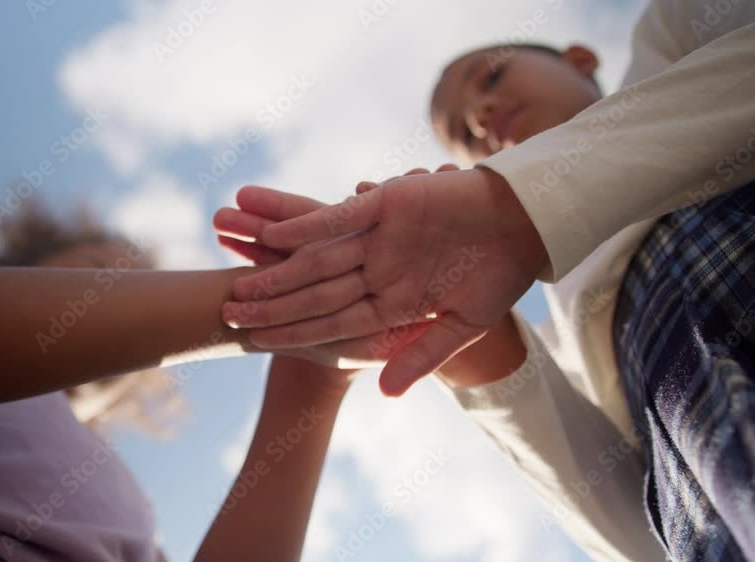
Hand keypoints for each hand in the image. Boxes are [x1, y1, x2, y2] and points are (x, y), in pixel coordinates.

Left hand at [222, 167, 547, 395]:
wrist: (528, 225)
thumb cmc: (501, 277)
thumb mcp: (462, 326)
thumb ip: (422, 356)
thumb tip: (386, 393)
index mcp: (390, 303)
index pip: (329, 320)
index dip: (291, 330)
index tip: (253, 341)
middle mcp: (376, 271)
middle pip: (312, 288)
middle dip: (270, 300)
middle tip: (226, 309)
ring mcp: (377, 237)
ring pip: (315, 254)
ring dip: (277, 263)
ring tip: (238, 277)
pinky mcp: (385, 202)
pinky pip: (338, 218)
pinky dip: (307, 225)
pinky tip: (273, 235)